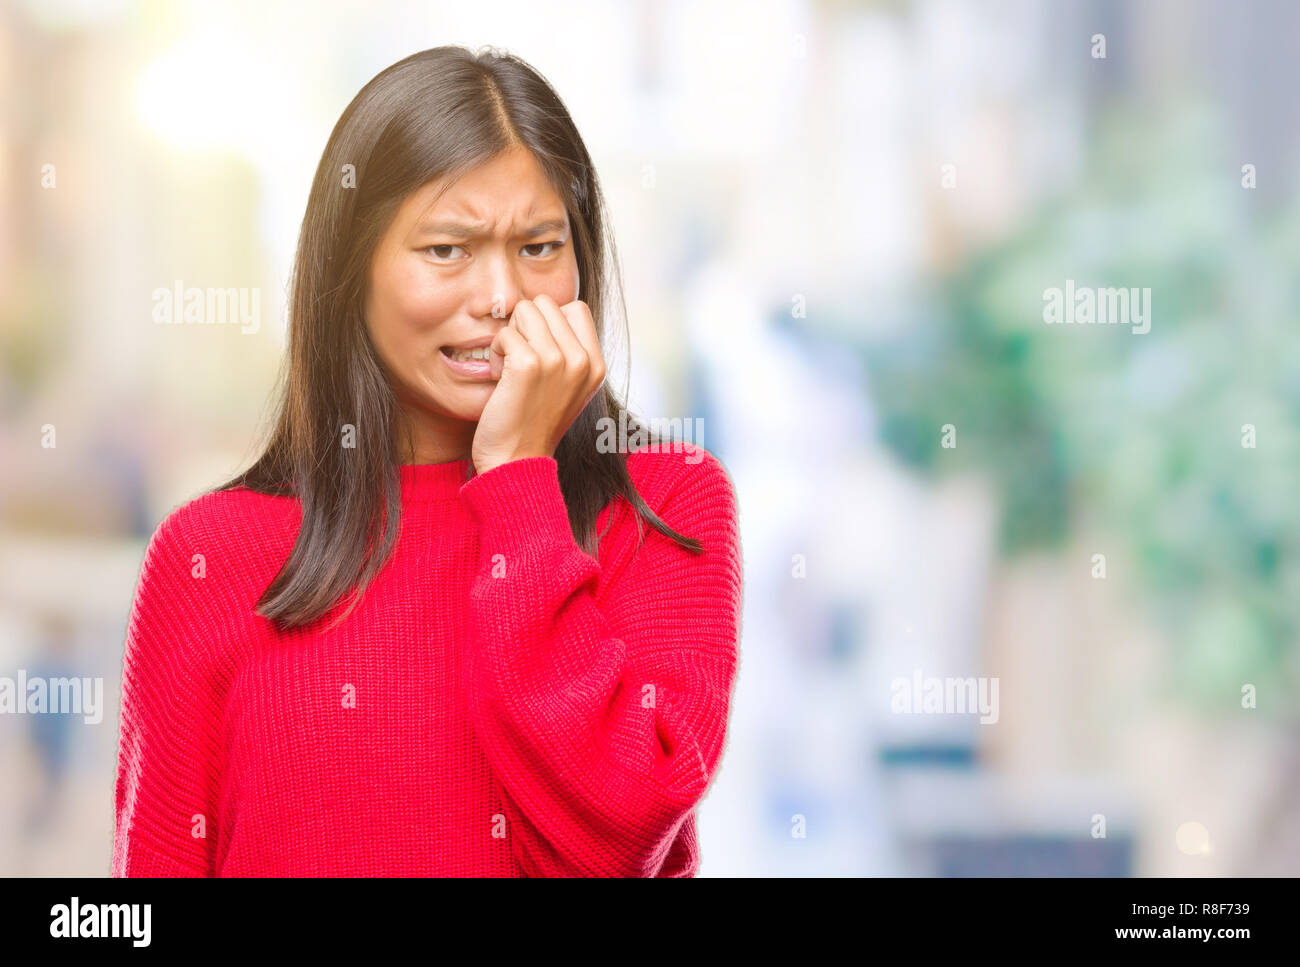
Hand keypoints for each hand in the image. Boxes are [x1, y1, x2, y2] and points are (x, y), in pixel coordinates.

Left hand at [470, 294, 605, 475]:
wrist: (518, 463)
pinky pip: (504, 333)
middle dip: (526, 326)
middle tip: (521, 361)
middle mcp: (583, 360)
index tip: (540, 352)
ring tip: (511, 367)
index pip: (575, 307)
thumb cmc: (534, 424)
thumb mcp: (568, 387)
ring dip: (510, 335)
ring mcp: (558, 361)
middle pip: (546, 304)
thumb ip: (569, 351)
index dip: (549, 322)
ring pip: (524, 310)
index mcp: (596, 364)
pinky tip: (500, 378)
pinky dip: (496, 352)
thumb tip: (547, 312)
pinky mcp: (529, 366)